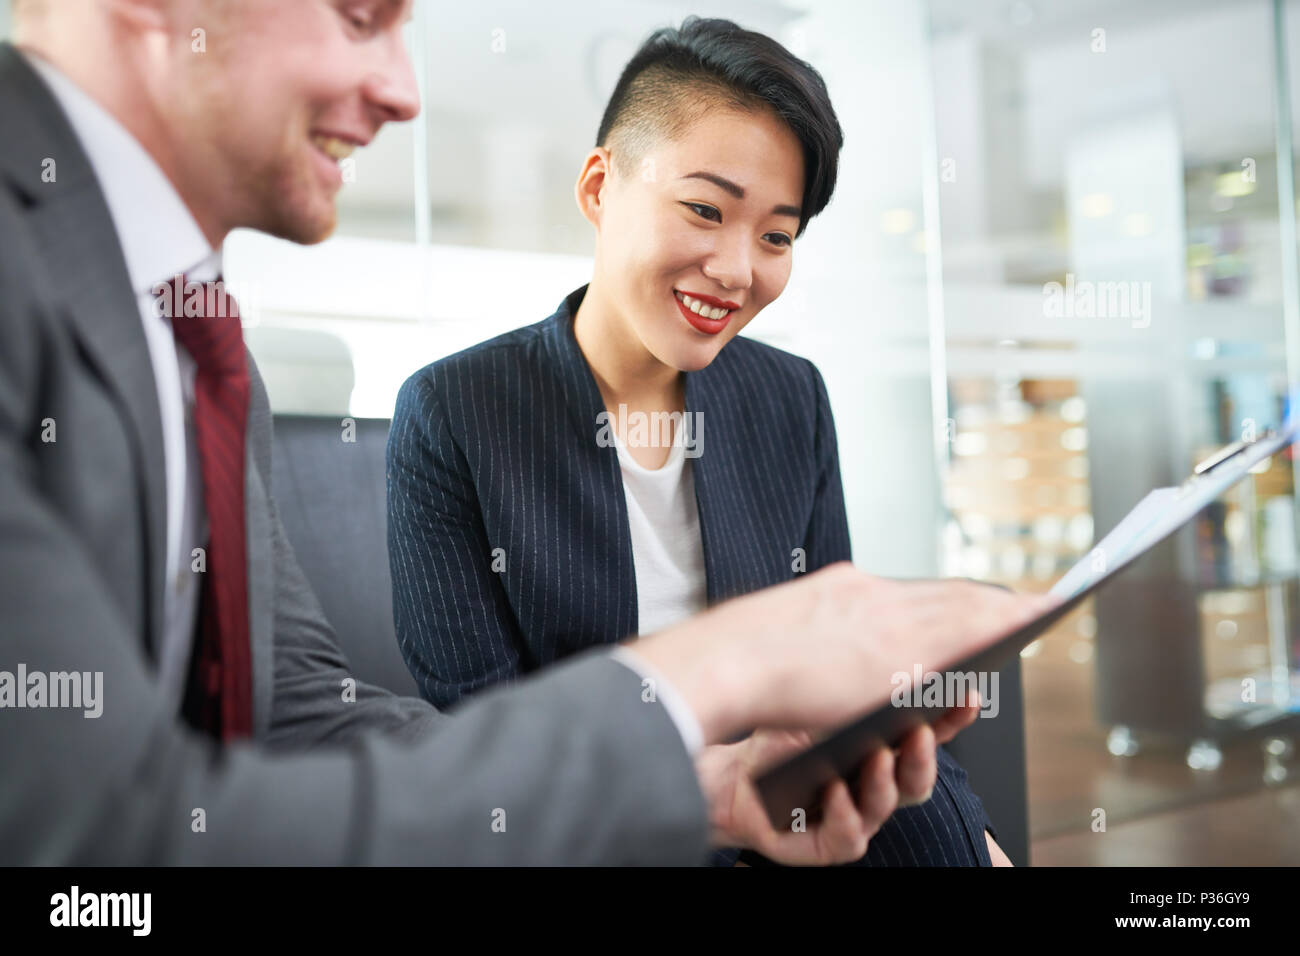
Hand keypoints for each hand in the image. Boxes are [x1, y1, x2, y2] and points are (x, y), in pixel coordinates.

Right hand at [632, 563, 1051, 745]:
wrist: (724, 661)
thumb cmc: (741, 655)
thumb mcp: (788, 624)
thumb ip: (821, 624)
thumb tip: (836, 638)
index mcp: (843, 589)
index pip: (913, 593)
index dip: (953, 596)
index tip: (979, 596)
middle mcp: (870, 595)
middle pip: (946, 596)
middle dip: (990, 600)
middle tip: (1033, 600)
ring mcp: (884, 621)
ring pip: (960, 611)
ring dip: (1003, 611)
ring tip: (1039, 612)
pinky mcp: (891, 653)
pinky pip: (956, 639)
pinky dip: (992, 631)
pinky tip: (1015, 635)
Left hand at [697, 691, 983, 864]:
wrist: (734, 774)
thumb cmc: (783, 735)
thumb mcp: (822, 697)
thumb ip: (864, 682)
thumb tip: (900, 636)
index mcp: (885, 747)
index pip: (931, 732)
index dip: (954, 717)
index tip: (968, 692)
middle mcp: (876, 785)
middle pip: (917, 776)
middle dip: (924, 754)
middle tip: (920, 728)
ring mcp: (853, 815)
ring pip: (884, 806)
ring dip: (884, 782)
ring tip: (876, 756)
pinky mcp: (823, 841)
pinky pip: (846, 836)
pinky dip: (844, 814)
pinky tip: (833, 789)